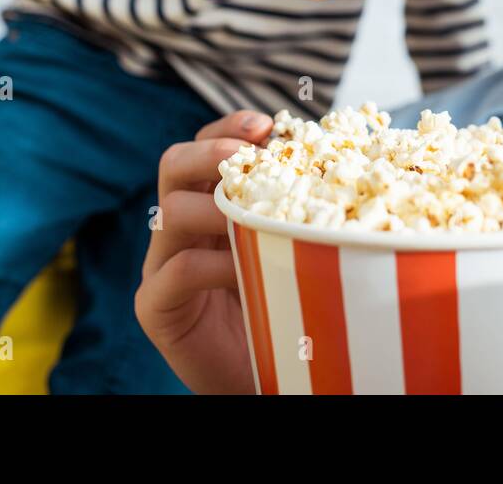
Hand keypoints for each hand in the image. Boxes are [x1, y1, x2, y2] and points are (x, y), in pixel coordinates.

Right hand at [135, 109, 275, 393]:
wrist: (268, 378)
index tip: (267, 124)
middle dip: (210, 151)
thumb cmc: (290, 307)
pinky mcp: (155, 307)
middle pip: (174, 164)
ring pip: (169, 213)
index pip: (207, 145)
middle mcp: (182, 227)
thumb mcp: (298, 246)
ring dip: (215, 208)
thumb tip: (346, 160)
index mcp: (213, 202)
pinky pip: (172, 272)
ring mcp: (162, 265)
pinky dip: (210, 263)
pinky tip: (244, 268)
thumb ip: (302, 208)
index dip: (231, 127)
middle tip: (246, 156)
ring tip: (255, 218)